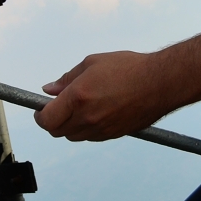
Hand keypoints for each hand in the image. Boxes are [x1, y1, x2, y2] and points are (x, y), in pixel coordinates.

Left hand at [35, 51, 178, 140]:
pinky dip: (86, 128)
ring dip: (69, 125)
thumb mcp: (91, 63)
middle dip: (52, 121)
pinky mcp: (115, 135)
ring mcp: (102, 129)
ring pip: (74, 136)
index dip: (39, 115)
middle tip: (56, 107)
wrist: (161, 82)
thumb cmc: (129, 68)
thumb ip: (67, 78)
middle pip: (58, 131)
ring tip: (78, 106)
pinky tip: (94, 112)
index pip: (47, 119)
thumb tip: (49, 89)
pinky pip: (91, 137)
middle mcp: (88, 117)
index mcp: (78, 97)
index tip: (39, 109)